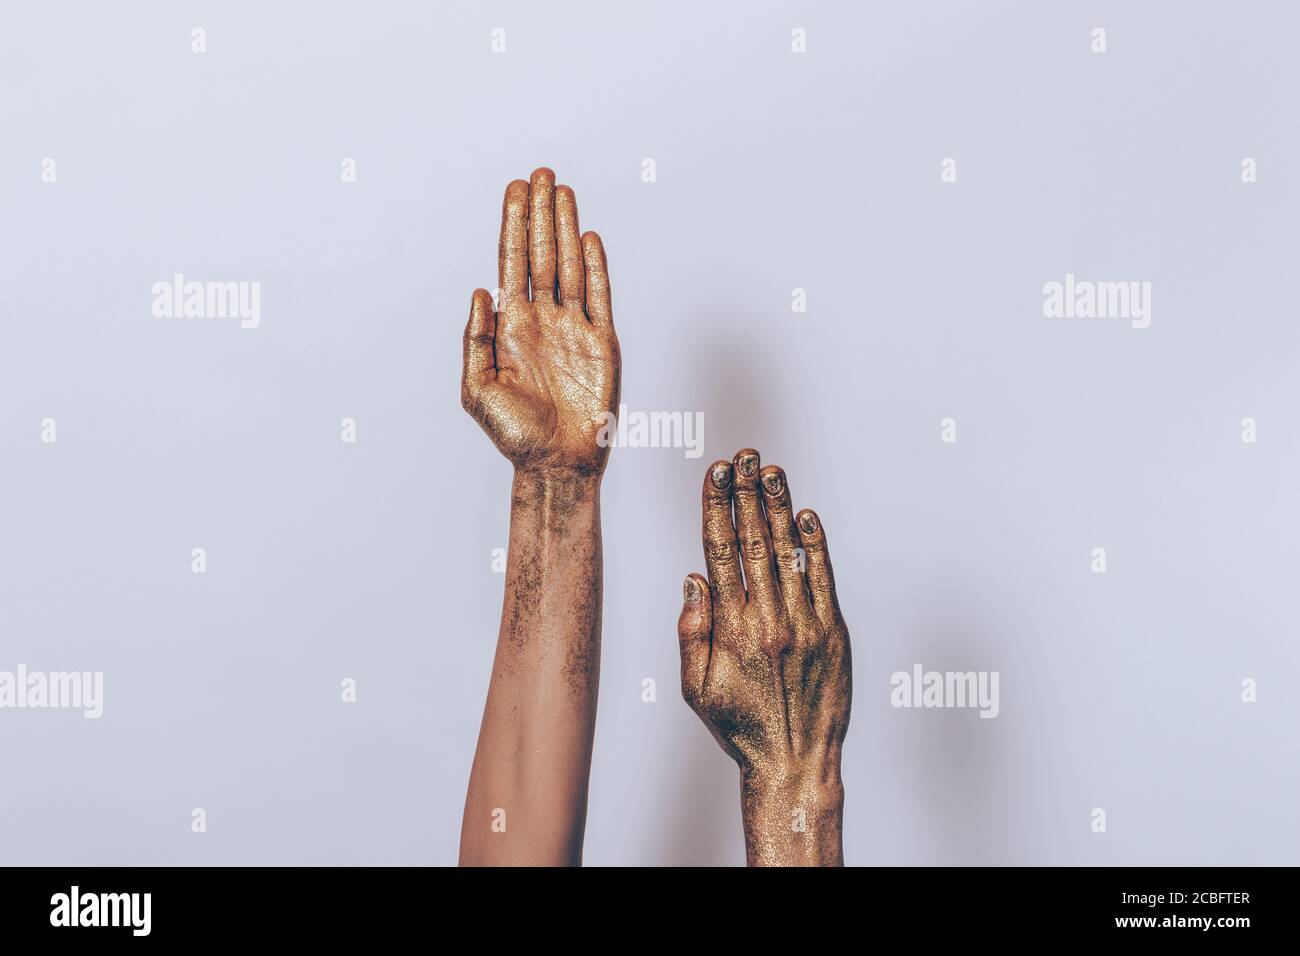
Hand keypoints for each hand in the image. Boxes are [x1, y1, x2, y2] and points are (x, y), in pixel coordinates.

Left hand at [461, 167, 620, 477]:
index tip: (515, 189)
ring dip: (567, 227)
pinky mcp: (602, 343)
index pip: (513, 262)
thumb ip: (475, 340)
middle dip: (541, 213)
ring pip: (572, 265)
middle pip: (543, 253)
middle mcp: (542, 319)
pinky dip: (598, 266)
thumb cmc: (513, 433)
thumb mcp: (477, 389)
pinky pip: (600, 296)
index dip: (514, 225)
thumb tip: (481, 290)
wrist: (555, 463)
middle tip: (541, 173)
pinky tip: (590, 237)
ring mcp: (574, 328)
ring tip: (564, 190)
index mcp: (511, 326)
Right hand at [677, 448, 851, 865]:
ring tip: (771, 471)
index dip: (717, 507)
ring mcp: (805, 624)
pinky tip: (805, 516)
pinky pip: (824, 578)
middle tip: (744, 456)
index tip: (716, 473)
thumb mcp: (696, 688)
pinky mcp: (834, 633)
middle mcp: (768, 619)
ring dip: (779, 507)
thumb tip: (695, 577)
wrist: (796, 762)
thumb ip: (691, 631)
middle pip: (754, 541)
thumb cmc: (740, 727)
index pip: (720, 552)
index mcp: (731, 629)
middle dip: (747, 493)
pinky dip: (815, 544)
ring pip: (788, 552)